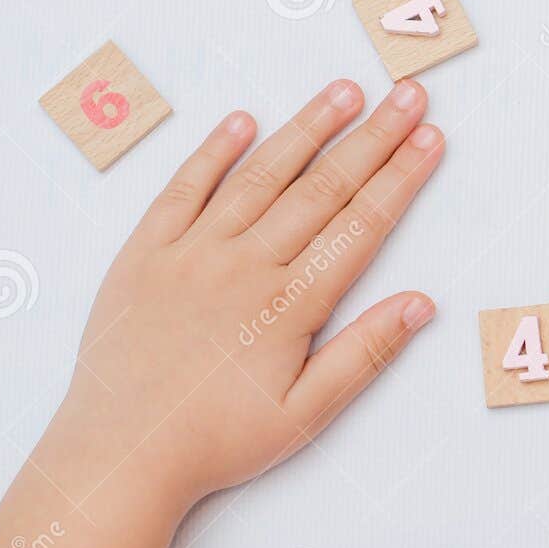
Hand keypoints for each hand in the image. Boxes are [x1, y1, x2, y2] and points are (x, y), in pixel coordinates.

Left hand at [50, 78, 443, 507]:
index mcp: (288, 304)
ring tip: (344, 92)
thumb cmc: (215, 441)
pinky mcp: (144, 254)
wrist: (118, 455)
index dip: (400, 178)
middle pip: (322, 188)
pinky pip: (182, 189)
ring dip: (306, 129)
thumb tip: (421, 303)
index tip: (430, 139)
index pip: (360, 224)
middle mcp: (243, 265)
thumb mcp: (304, 413)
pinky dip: (213, 152)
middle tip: (408, 96)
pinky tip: (244, 120)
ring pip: (260, 176)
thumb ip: (364, 353)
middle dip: (373, 138)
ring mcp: (191, 253)